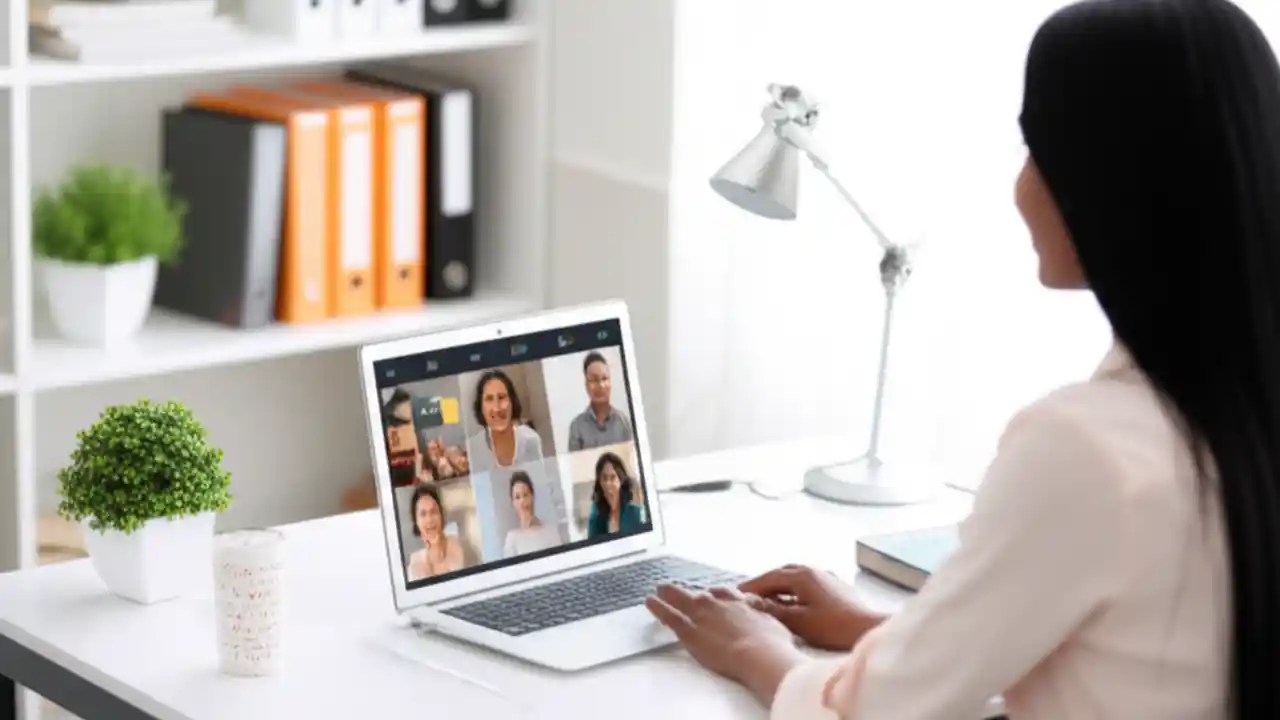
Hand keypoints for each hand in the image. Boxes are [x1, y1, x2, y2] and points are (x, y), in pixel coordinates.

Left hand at [645, 584, 805, 705]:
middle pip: (700, 595)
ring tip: (659, 591)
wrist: (759, 653)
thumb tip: (768, 621)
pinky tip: (649, 602)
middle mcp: (719, 603)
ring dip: (668, 594)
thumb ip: (765, 619)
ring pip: (679, 599)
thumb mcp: (774, 624)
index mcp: (740, 601)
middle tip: (681, 591)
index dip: (716, 597)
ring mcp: (701, 614)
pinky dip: (657, 607)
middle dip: (690, 593)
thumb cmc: (772, 643)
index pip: (724, 595)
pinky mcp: (688, 629)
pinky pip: (668, 615)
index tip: (712, 597)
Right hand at [740, 565, 884, 651]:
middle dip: (765, 583)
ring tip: (768, 598)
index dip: (752, 586)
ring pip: (796, 577)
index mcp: (801, 575)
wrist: (867, 628)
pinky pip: (807, 583)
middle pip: (782, 573)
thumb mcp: (798, 621)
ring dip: (780, 586)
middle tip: (749, 594)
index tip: (736, 593)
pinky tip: (793, 601)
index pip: (769, 577)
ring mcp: (826, 577)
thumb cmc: (832, 626)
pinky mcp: (835, 586)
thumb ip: (774, 610)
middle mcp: (813, 570)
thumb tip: (753, 602)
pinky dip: (794, 589)